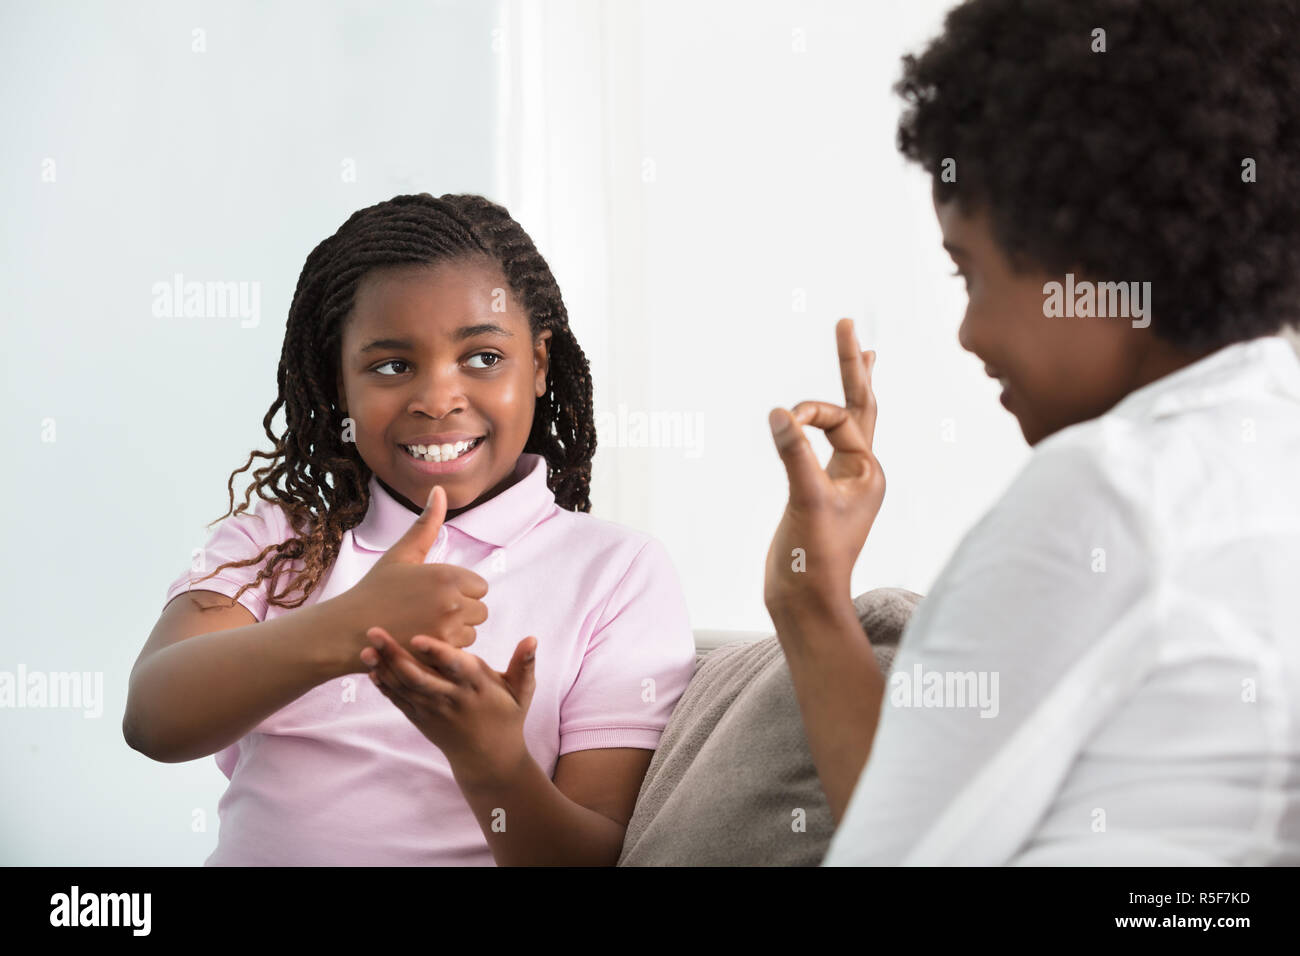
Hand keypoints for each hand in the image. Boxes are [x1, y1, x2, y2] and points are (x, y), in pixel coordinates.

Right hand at [337, 484, 488, 661]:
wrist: (347, 630)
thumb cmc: (375, 589)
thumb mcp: (402, 553)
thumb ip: (426, 524)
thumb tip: (439, 489)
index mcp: (448, 575)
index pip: (480, 586)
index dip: (461, 590)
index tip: (435, 594)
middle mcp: (452, 602)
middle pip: (480, 610)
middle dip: (461, 612)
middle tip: (429, 611)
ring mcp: (447, 631)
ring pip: (472, 632)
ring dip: (455, 632)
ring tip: (424, 626)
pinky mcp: (438, 654)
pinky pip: (459, 653)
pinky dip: (445, 650)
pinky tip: (422, 642)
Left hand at [360, 625, 537, 784]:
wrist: (489, 759)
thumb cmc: (507, 716)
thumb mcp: (522, 692)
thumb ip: (525, 664)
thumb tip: (532, 638)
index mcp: (477, 686)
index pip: (455, 667)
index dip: (437, 654)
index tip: (418, 638)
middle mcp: (452, 698)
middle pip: (419, 676)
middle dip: (395, 654)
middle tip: (374, 631)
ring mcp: (434, 710)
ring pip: (404, 688)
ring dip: (383, 668)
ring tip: (364, 648)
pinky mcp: (421, 719)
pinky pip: (399, 701)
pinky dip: (384, 686)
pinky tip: (370, 668)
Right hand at [764, 318, 884, 615]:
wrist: (804, 603)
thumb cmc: (812, 559)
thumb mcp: (805, 501)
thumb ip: (794, 454)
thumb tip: (780, 412)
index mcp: (869, 472)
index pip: (840, 420)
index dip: (811, 414)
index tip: (783, 422)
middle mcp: (861, 472)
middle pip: (861, 406)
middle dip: (853, 365)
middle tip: (846, 322)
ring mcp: (842, 482)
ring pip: (848, 424)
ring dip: (850, 387)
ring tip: (862, 352)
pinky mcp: (819, 493)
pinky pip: (826, 445)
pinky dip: (824, 421)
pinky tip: (819, 415)